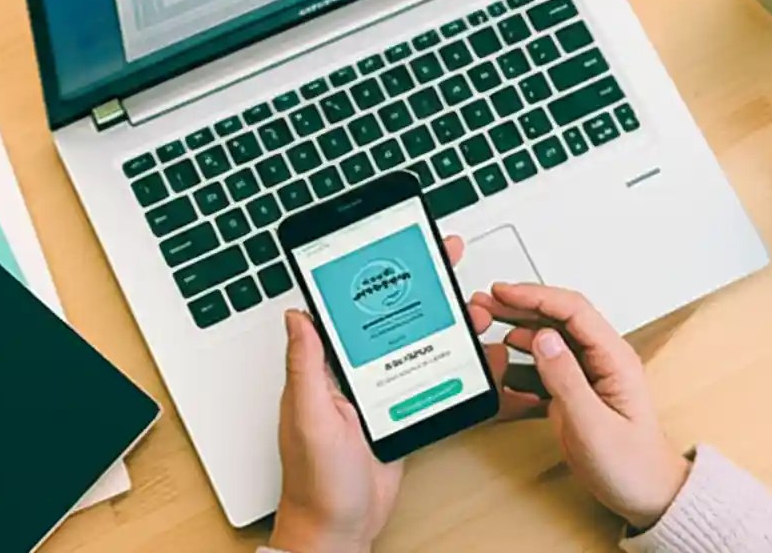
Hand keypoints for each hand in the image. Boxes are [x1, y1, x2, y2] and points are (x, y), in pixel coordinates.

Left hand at [270, 236, 464, 552]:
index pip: (351, 308)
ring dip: (444, 322)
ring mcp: (378, 390)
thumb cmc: (316, 483)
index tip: (400, 247)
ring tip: (471, 307)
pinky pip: (427, 375)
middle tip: (446, 258)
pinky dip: (452, 360)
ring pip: (414, 342)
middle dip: (421, 285)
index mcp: (324, 366)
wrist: (340, 530)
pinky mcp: (399, 410)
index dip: (375, 274)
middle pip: (390, 316)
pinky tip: (474, 350)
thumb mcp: (310, 418)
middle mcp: (351, 372)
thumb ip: (306, 366)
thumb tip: (297, 314)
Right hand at [468, 284, 689, 529]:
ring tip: (486, 327)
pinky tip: (501, 367)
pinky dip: (520, 363)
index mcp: (614, 358)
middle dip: (518, 306)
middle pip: (557, 318)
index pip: (572, 310)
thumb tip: (542, 337)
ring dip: (515, 331)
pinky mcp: (575, 392)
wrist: (648, 496)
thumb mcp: (594, 425)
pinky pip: (544, 366)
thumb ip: (566, 379)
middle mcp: (601, 359)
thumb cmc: (634, 466)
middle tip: (484, 304)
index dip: (535, 296)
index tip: (503, 293)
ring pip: (547, 339)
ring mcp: (587, 375)